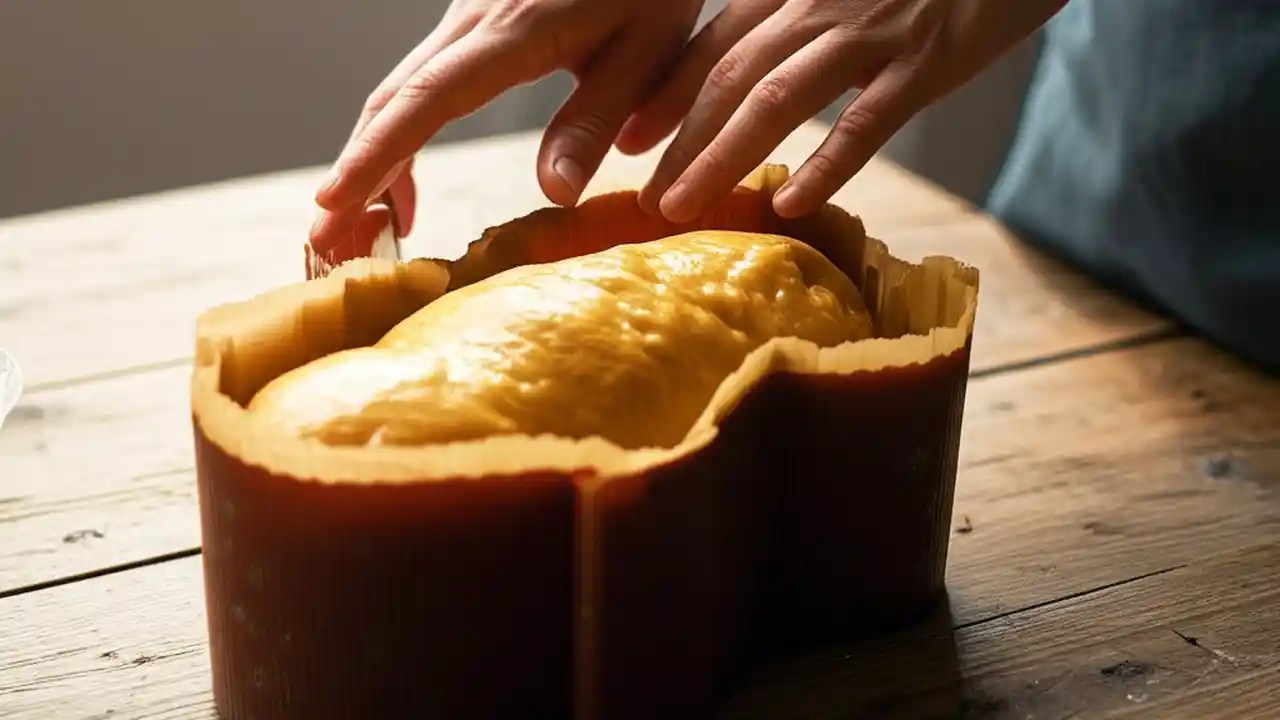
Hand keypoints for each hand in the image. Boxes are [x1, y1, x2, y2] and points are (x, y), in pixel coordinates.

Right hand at [309, 0, 705, 254]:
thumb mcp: (647, 48)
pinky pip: (419, 83)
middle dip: (353, 171)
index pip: (427, 99)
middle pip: (392, 99)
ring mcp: (467, 18)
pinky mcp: (473, 22)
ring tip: (354, 228)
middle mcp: (473, 21)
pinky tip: (401, 182)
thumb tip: (553, 193)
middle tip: (323, 241)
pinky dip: (396, 136)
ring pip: (398, 92)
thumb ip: (595, 118)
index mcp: (514, 32)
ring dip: (369, 158)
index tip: (335, 203)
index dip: (377, 155)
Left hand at [617, 0, 1067, 221]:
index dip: (666, 94)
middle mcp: (821, 2)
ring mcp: (873, 30)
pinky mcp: (928, 58)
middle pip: (729, 77)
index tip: (629, 140)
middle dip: (679, 141)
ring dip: (721, 156)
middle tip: (645, 199)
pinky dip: (825, 164)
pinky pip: (867, 119)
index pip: (715, 43)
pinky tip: (790, 204)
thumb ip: (797, 13)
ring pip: (778, 99)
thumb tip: (753, 66)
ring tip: (682, 208)